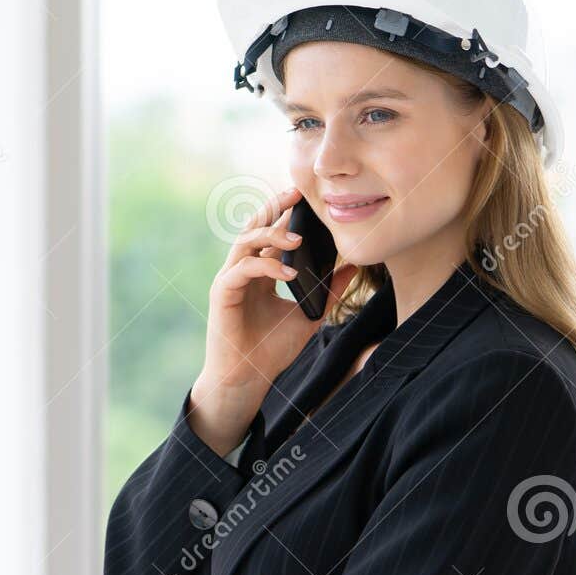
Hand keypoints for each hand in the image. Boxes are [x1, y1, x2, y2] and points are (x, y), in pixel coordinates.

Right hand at [188, 187, 356, 456]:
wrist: (246, 380)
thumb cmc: (270, 351)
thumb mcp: (308, 316)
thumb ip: (328, 292)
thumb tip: (353, 267)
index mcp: (260, 273)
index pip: (271, 233)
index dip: (286, 213)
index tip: (306, 197)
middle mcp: (242, 270)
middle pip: (254, 226)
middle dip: (274, 207)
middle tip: (297, 194)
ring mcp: (230, 280)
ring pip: (245, 242)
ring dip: (272, 235)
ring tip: (297, 239)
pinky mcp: (222, 293)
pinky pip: (243, 270)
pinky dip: (267, 267)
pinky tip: (289, 273)